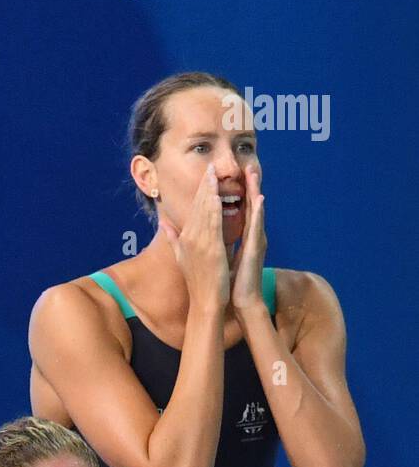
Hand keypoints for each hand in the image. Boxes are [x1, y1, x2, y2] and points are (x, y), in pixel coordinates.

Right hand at [159, 163, 228, 311]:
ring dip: (209, 191)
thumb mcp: (181, 257)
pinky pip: (212, 224)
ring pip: (204, 211)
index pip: (193, 209)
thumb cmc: (197, 282)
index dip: (199, 191)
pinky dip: (215, 208)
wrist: (205, 301)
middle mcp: (190, 238)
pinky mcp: (210, 248)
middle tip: (209, 166)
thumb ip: (172, 238)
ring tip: (214, 174)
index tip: (205, 175)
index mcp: (185, 238)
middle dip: (204, 185)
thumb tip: (163, 224)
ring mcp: (199, 243)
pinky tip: (218, 194)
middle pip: (198, 206)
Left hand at [231, 166, 266, 316]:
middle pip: (250, 205)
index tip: (232, 178)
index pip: (240, 210)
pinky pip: (257, 227)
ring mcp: (256, 241)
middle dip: (249, 186)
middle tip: (247, 165)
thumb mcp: (220, 257)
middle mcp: (252, 236)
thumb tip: (207, 235)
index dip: (237, 194)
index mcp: (243, 237)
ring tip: (253, 172)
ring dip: (256, 191)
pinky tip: (259, 199)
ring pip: (256, 211)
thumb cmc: (230, 281)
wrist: (241, 301)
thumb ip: (217, 243)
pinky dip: (258, 212)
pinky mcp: (256, 249)